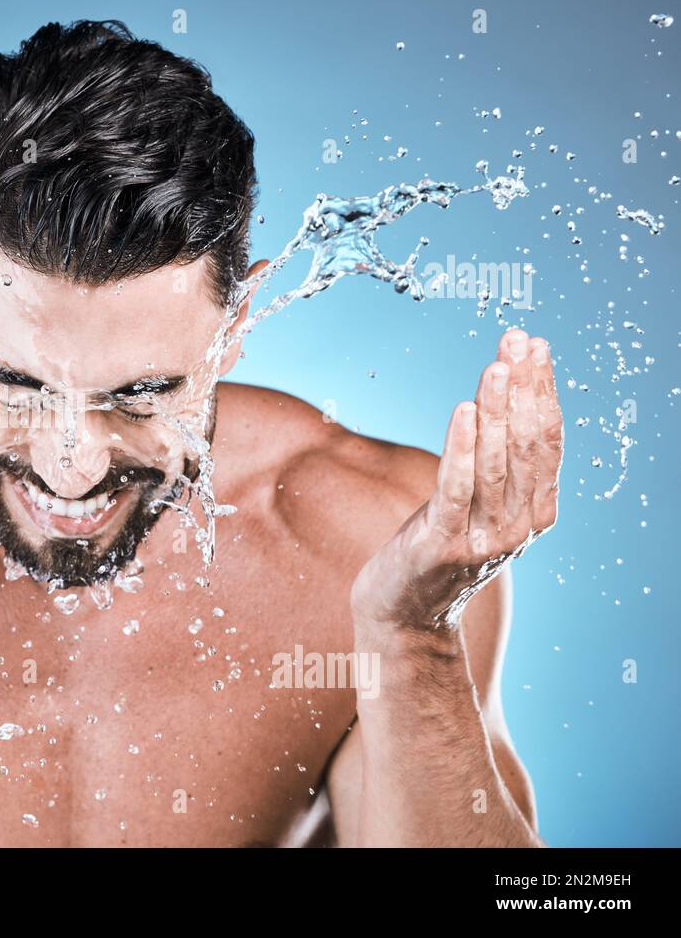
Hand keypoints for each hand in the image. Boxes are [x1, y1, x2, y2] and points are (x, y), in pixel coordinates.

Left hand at [351, 328, 562, 632]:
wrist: (404, 611)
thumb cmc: (439, 544)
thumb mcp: (480, 504)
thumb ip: (500, 464)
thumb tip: (509, 393)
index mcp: (536, 512)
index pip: (547, 440)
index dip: (543, 391)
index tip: (536, 346)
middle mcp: (518, 526)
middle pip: (525, 444)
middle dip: (523, 388)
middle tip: (519, 340)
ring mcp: (483, 537)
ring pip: (495, 461)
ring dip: (496, 408)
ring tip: (496, 365)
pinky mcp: (442, 543)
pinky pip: (455, 486)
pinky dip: (462, 446)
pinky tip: (464, 410)